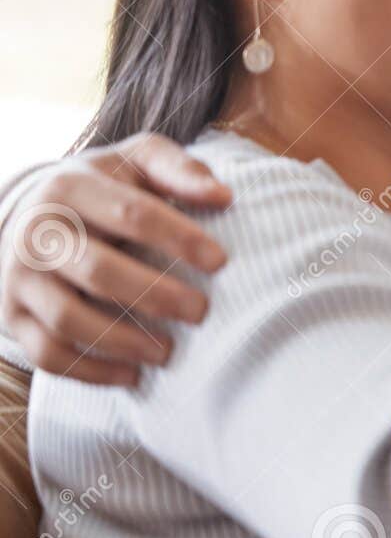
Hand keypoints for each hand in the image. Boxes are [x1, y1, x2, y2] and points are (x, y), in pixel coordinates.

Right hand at [0, 133, 231, 384]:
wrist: (28, 213)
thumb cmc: (103, 188)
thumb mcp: (136, 162)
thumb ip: (179, 170)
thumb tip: (223, 196)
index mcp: (71, 188)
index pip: (131, 214)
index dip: (179, 238)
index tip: (220, 262)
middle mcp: (38, 233)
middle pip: (99, 272)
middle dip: (156, 295)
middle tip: (201, 312)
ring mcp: (19, 278)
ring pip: (69, 319)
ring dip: (124, 341)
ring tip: (169, 351)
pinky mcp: (11, 316)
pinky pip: (47, 354)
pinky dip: (91, 371)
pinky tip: (133, 375)